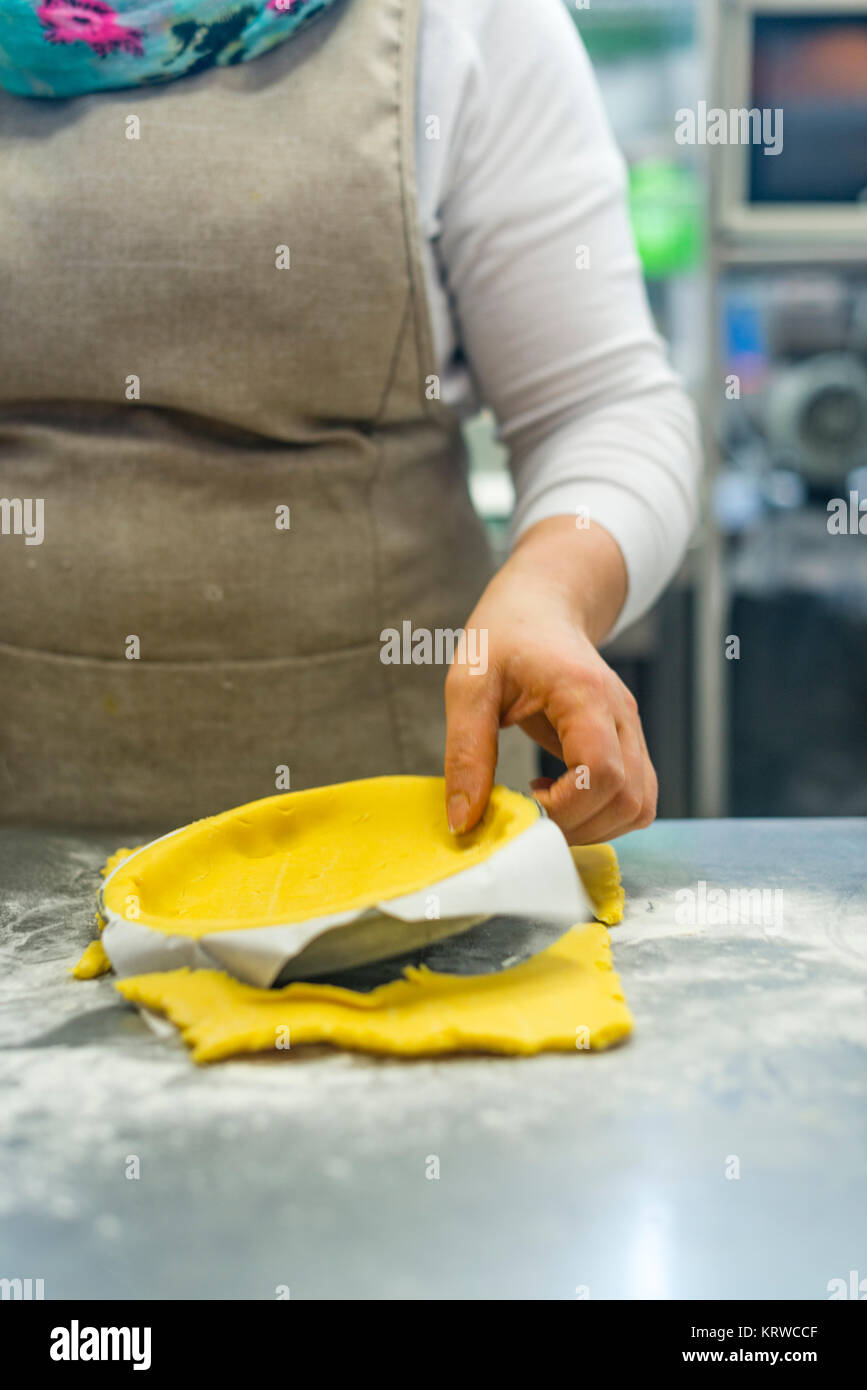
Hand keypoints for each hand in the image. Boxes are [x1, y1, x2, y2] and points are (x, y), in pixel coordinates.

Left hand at [444, 517, 657, 843]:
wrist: (540, 605)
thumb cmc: (503, 637)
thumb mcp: (467, 687)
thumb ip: (466, 755)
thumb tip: (464, 823)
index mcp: (584, 693)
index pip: (602, 773)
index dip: (568, 808)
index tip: (526, 804)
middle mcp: (621, 714)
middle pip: (628, 799)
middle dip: (578, 827)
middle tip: (530, 816)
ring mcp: (632, 729)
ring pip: (641, 806)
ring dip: (595, 827)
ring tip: (545, 806)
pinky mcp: (629, 742)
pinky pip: (636, 796)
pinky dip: (604, 814)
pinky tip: (560, 795)